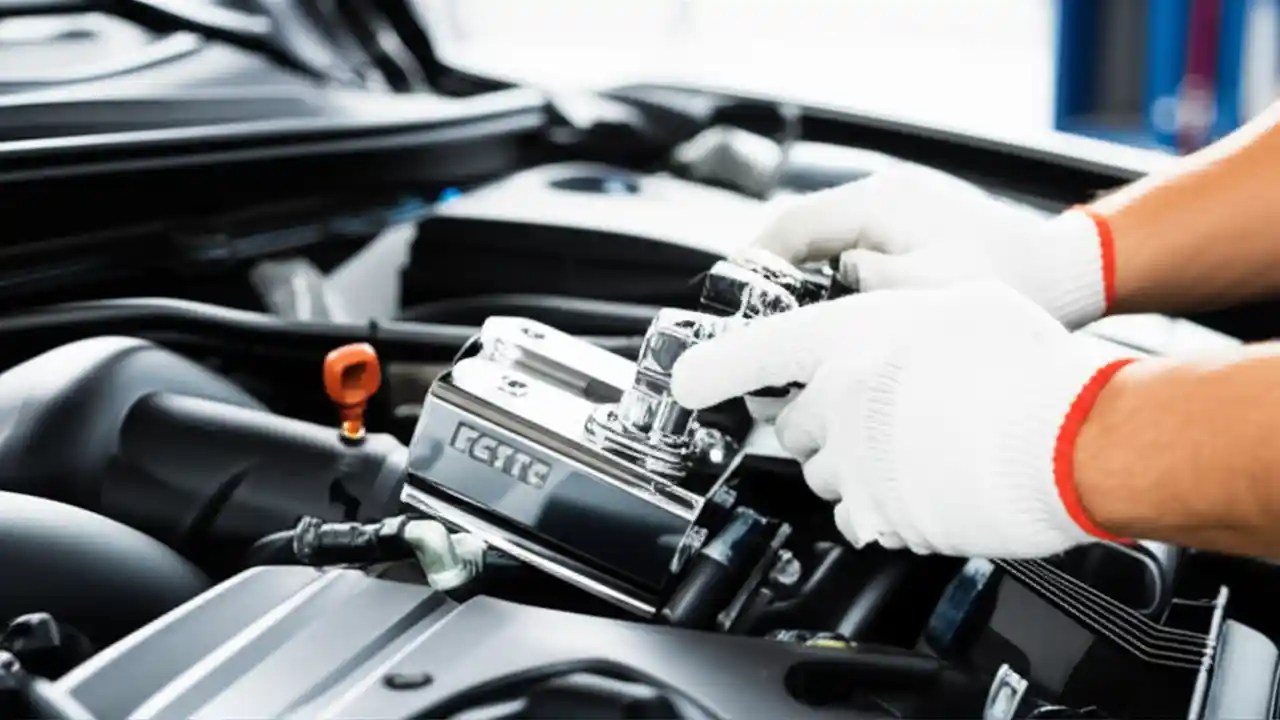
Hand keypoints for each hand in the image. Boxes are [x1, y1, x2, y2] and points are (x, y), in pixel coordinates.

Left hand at [671, 283, 1133, 557]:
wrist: (1069, 434)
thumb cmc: (1023, 364)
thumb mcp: (952, 303)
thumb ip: (895, 321)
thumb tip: (885, 335)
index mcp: (844, 339)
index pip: (746, 354)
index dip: (708, 370)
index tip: (686, 381)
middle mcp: (835, 402)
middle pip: (789, 425)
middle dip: (819, 422)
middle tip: (874, 412)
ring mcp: (852, 464)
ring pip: (822, 471)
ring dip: (850, 462)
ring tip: (914, 446)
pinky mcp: (878, 514)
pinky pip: (855, 515)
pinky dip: (878, 503)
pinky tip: (922, 482)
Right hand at [746, 164, 1111, 327]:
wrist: (1067, 273)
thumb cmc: (1010, 281)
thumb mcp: (930, 292)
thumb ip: (868, 287)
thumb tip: (822, 292)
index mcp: (881, 203)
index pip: (793, 224)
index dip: (754, 261)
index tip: (732, 296)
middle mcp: (885, 198)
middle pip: (804, 234)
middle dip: (773, 277)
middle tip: (754, 321)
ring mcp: (898, 213)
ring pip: (827, 246)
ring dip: (803, 282)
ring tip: (788, 327)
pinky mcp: (912, 234)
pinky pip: (853, 254)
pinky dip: (834, 284)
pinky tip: (833, 320)